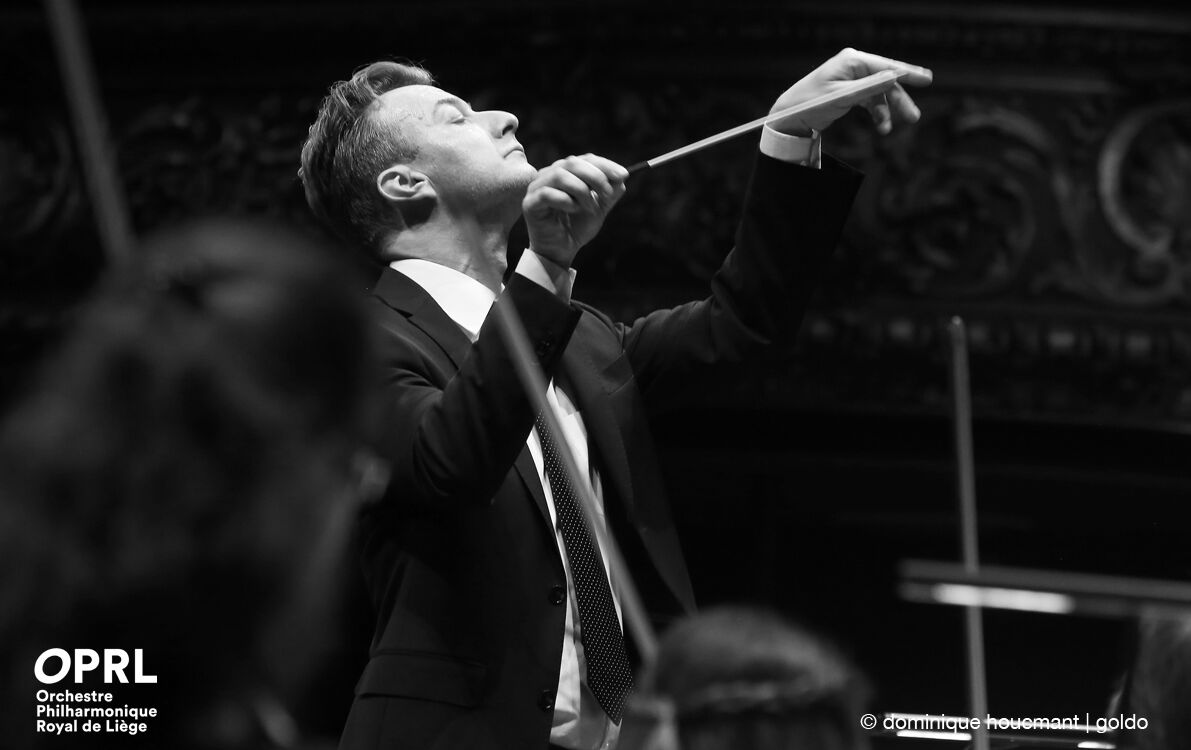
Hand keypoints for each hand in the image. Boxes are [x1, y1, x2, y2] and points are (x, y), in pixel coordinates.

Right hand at [522, 154, 627, 267]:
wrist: (562, 251)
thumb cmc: (577, 228)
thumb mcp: (599, 208)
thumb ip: (610, 192)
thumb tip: (622, 176)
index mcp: (565, 172)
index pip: (585, 159)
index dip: (605, 165)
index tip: (623, 175)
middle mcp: (548, 175)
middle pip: (572, 163)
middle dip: (595, 177)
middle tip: (607, 195)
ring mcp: (536, 188)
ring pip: (560, 175)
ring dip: (581, 191)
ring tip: (590, 208)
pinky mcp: (530, 203)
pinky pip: (547, 194)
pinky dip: (565, 200)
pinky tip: (574, 210)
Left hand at [769, 48, 932, 135]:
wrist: (788, 117)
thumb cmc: (810, 103)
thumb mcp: (841, 97)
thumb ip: (869, 87)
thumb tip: (895, 78)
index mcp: (852, 60)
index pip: (886, 65)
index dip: (908, 73)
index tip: (928, 79)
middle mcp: (854, 66)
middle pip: (886, 80)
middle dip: (899, 99)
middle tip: (914, 117)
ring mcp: (853, 79)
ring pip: (880, 93)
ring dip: (887, 111)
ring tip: (888, 129)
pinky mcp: (850, 92)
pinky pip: (871, 101)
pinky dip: (877, 113)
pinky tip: (881, 127)